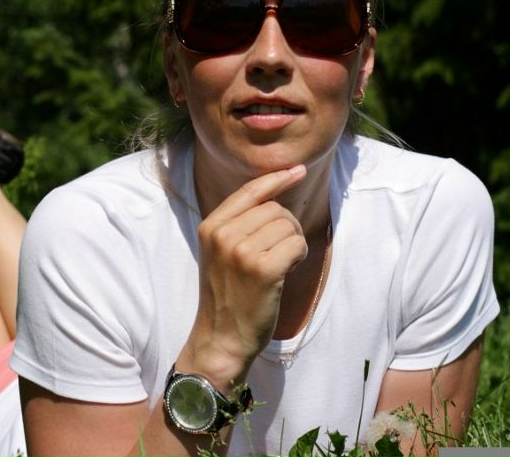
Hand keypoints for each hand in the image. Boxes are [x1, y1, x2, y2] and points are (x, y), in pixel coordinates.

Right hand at [179, 165, 307, 387]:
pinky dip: (298, 256)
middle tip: (279, 254)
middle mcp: (223, 235)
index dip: (276, 179)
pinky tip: (286, 271)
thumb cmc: (227, 296)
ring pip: (288, 225)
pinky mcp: (262, 269)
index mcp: (210, 226)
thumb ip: (239, 224)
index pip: (250, 190)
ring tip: (279, 265)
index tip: (297, 170)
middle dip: (287, 227)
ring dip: (293, 243)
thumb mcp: (220, 253)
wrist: (221, 338)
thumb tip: (275, 194)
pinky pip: (296, 244)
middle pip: (275, 208)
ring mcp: (241, 252)